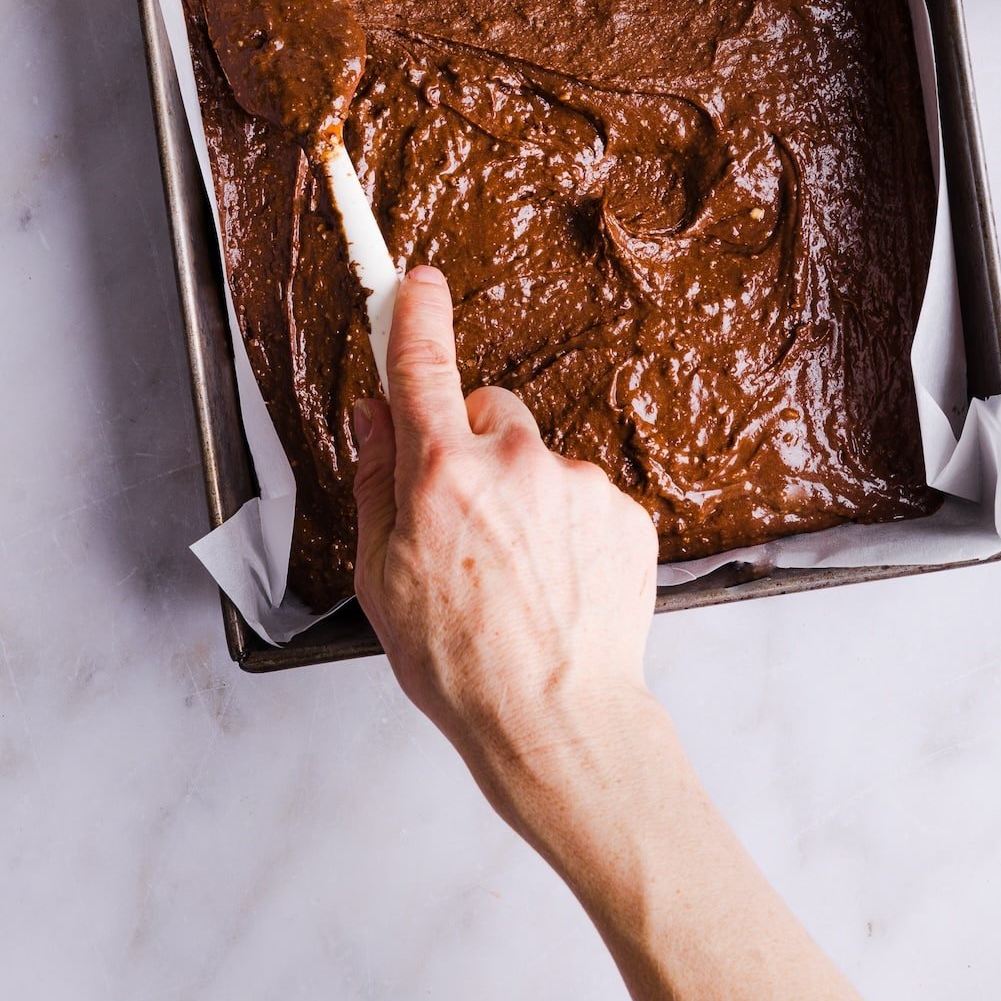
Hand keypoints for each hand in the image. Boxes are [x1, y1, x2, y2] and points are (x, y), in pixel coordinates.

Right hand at [352, 265, 659, 837]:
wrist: (558, 721)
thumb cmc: (459, 663)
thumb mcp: (381, 576)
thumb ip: (377, 480)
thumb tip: (376, 415)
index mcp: (443, 473)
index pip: (423, 364)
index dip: (417, 312)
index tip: (415, 279)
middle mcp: (515, 461)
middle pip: (485, 411)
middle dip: (470, 445)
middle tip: (463, 520)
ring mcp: (577, 484)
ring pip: (537, 459)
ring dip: (523, 494)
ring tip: (517, 574)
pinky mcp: (625, 512)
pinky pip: (582, 495)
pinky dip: (567, 526)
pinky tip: (556, 583)